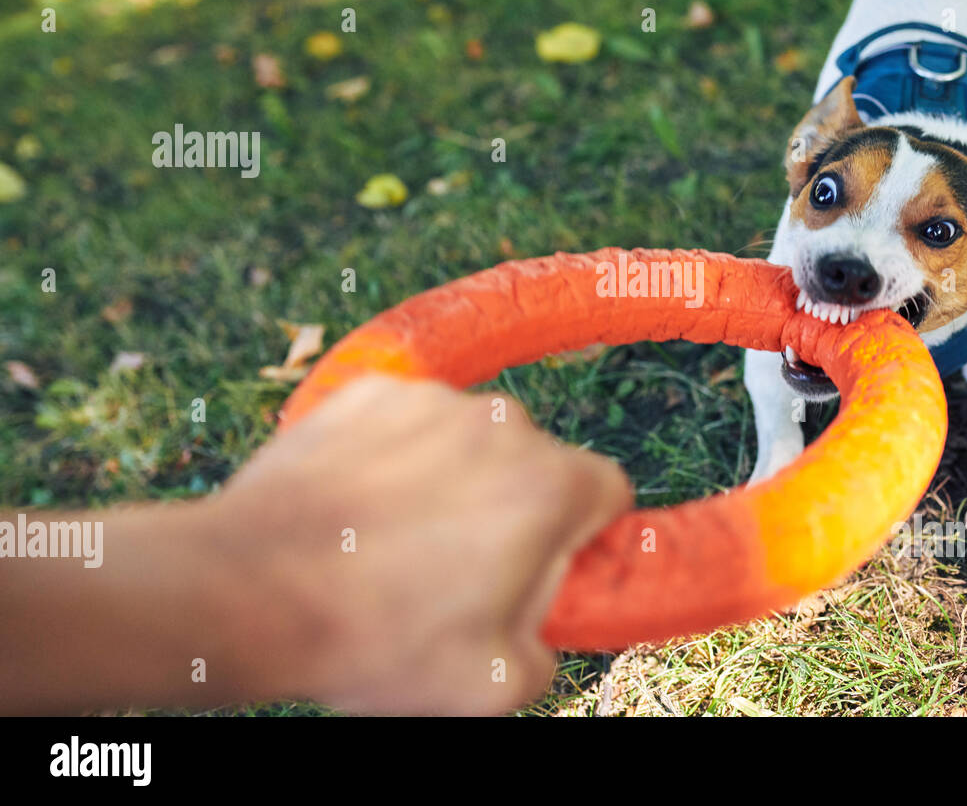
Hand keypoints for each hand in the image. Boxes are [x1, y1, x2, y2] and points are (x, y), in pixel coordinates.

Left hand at [212, 374, 632, 713]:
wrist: (245, 589)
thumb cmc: (374, 639)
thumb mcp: (492, 686)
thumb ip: (550, 649)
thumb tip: (544, 622)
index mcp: (549, 486)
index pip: (609, 491)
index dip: (584, 534)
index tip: (546, 564)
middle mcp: (502, 423)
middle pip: (536, 463)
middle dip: (513, 508)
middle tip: (457, 570)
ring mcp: (431, 398)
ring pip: (470, 440)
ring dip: (453, 480)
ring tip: (393, 543)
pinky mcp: (370, 391)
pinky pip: (407, 422)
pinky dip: (395, 456)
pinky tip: (357, 507)